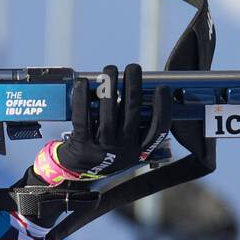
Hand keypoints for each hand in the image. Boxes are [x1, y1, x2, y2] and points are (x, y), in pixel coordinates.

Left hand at [33, 63, 171, 184]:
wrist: (76, 171)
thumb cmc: (103, 150)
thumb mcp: (124, 144)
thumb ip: (132, 124)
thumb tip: (135, 89)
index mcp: (138, 149)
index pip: (158, 130)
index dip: (163, 109)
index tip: (162, 88)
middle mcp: (123, 149)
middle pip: (132, 114)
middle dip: (133, 86)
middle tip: (133, 68)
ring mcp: (103, 148)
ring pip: (109, 113)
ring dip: (109, 87)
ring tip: (110, 70)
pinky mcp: (82, 145)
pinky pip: (82, 117)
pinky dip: (82, 98)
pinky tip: (83, 83)